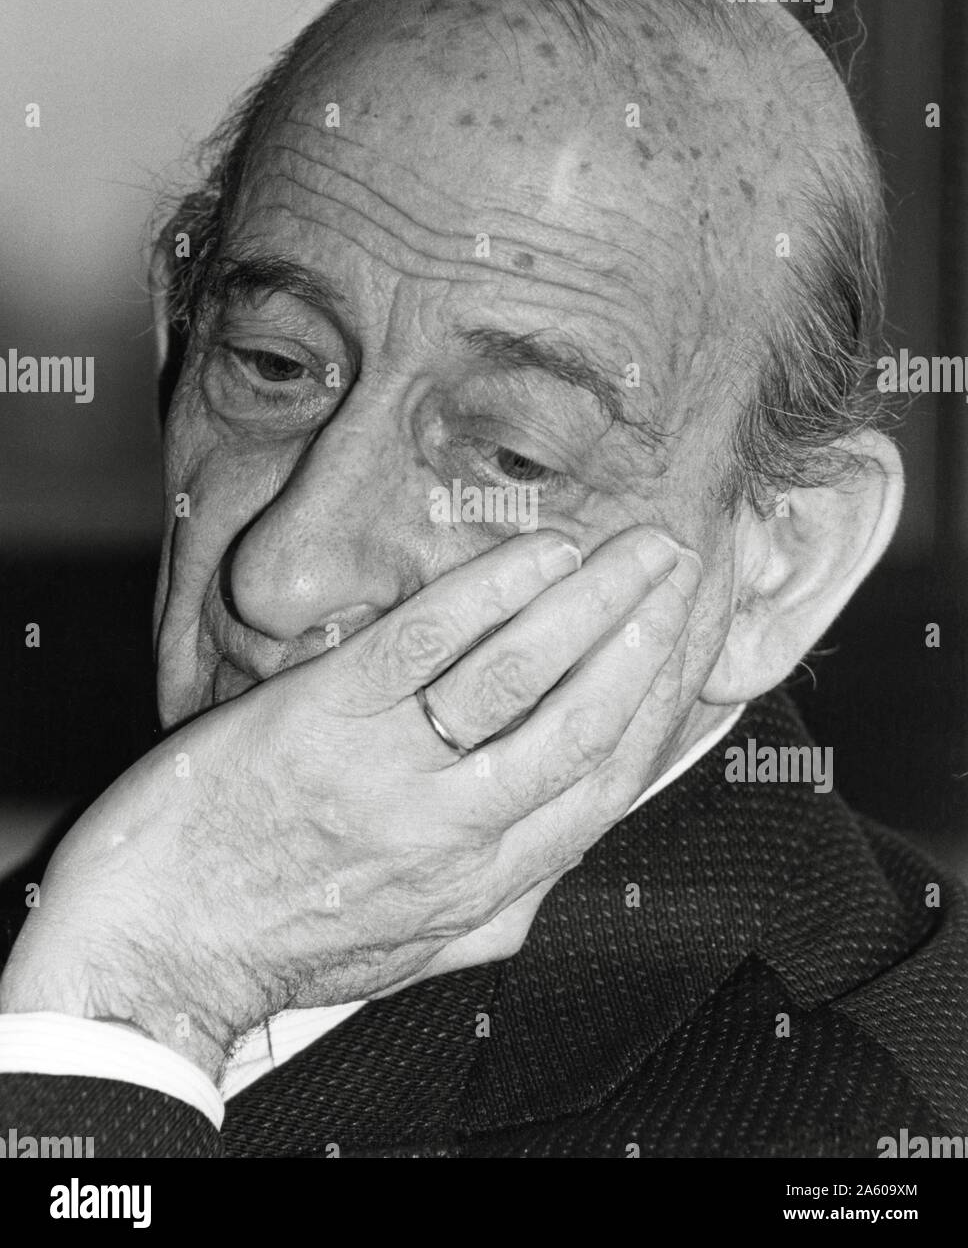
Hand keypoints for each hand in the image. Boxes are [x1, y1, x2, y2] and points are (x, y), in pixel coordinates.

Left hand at [0, 525, 700, 1080]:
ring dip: (592, 599)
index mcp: (485, 885)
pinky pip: (426, 640)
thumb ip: (499, 910)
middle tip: (679, 565)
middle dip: (647, 631)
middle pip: (585, 718)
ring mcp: (390, 769)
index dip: (661, 703)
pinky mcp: (323, 716)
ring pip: (519, 673)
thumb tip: (562, 863)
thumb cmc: (281, 948)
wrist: (153, 953)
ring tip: (635, 544)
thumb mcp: (414, 955)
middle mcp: (456, 830)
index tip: (686, 642)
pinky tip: (540, 549)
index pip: (606, 782)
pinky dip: (493, 589)